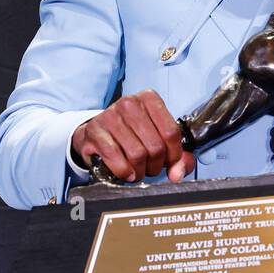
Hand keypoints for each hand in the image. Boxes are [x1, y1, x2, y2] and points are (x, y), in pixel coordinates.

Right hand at [71, 89, 194, 182]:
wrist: (97, 134)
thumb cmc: (130, 135)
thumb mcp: (157, 139)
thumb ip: (176, 156)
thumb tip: (178, 173)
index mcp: (149, 99)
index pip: (171, 132)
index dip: (174, 154)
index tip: (169, 163)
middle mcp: (130, 103)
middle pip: (155, 146)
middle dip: (155, 165)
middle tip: (150, 169)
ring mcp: (111, 116)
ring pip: (137, 154)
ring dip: (140, 171)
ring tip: (138, 171)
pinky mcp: (95, 131)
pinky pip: (115, 157)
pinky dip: (123, 171)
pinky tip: (126, 172)